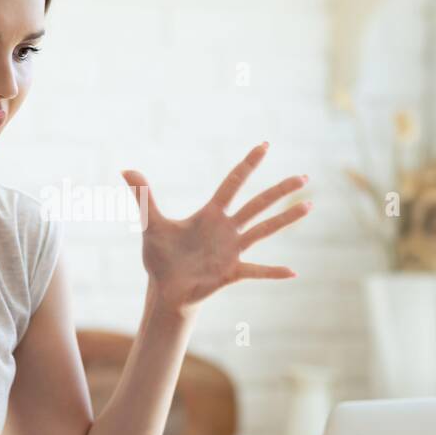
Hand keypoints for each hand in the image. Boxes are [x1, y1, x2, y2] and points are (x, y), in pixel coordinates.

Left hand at [121, 143, 310, 315]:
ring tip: (309, 207)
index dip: (248, 164)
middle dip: (280, 190)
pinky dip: (273, 271)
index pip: (233, 183)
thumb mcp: (150, 225)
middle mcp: (227, 229)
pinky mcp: (231, 272)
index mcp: (211, 214)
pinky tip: (293, 272)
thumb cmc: (161, 256)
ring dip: (286, 219)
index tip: (265, 145)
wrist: (165, 289)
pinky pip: (256, 270)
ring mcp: (233, 250)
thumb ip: (143, 197)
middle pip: (258, 204)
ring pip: (264, 230)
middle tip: (304, 177)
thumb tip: (125, 169)